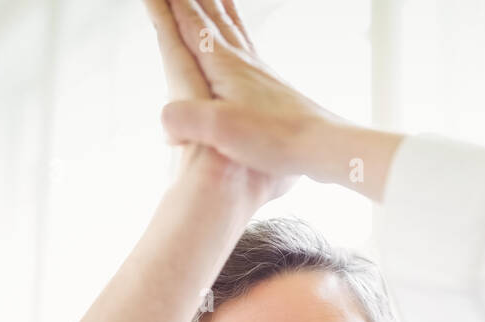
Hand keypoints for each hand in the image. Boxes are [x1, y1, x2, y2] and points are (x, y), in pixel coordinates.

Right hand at [142, 0, 294, 203]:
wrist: (321, 145)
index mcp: (223, 65)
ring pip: (232, 26)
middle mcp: (241, 60)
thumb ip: (185, 120)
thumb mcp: (220, 131)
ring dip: (217, 7)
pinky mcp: (270, 86)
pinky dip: (237, 32)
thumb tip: (164, 120)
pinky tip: (239, 42)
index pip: (190, 24)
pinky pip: (247, 46)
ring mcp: (258, 71)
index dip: (168, 4)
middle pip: (211, 16)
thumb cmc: (276, 139)